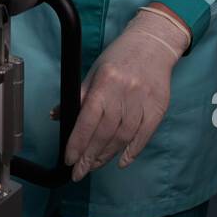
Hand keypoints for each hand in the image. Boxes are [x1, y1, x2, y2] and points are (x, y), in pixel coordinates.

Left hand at [63, 8, 188, 180]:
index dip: (78, 142)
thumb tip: (58, 116)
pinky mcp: (158, 108)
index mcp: (106, 81)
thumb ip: (78, 96)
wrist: (153, 44)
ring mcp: (143, 101)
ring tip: (95, 166)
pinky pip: (144, 135)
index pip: (88, 119)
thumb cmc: (120, 57)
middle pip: (105, 132)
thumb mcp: (94, 71)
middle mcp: (125, 92)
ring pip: (123, 137)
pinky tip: (121, 161)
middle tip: (79, 172)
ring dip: (107, 155)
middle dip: (90, 156)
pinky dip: (132, 151)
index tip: (69, 159)